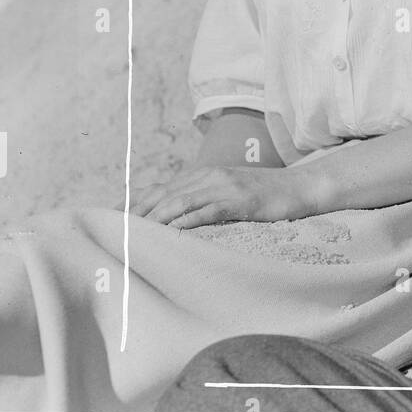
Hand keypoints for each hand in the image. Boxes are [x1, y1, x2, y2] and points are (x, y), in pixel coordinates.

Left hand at [128, 165, 315, 227]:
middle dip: (136, 214)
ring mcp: (224, 187)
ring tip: (134, 236)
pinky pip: (207, 211)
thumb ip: (203, 198)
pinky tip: (171, 234)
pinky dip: (187, 221)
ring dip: (155, 219)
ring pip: (180, 201)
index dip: (134, 204)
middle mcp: (209, 176)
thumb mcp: (229, 191)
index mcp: (203, 174)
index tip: (111, 220)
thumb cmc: (265, 194)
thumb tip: (175, 217)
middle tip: (114, 233)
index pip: (160, 188)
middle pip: (163, 194)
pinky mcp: (240, 200)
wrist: (301, 187)